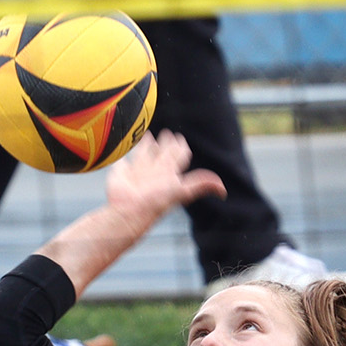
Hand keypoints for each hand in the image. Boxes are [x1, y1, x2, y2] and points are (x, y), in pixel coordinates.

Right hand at [104, 131, 225, 224]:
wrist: (128, 211)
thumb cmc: (155, 202)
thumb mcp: (182, 191)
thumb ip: (200, 184)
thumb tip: (223, 191)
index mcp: (169, 173)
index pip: (177, 157)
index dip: (180, 148)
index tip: (179, 138)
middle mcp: (154, 172)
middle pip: (163, 154)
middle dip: (166, 144)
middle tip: (167, 134)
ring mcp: (137, 172)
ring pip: (145, 155)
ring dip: (148, 146)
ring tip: (149, 136)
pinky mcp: (122, 172)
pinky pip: (124, 159)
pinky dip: (123, 153)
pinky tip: (124, 147)